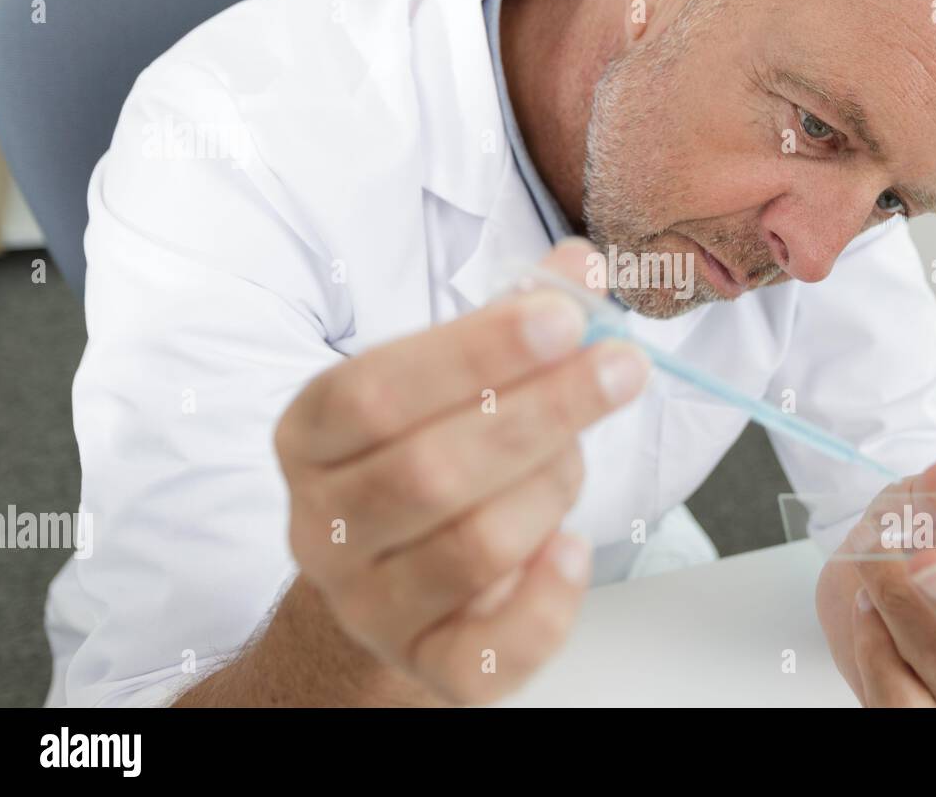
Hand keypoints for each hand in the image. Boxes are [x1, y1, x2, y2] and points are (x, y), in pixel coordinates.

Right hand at [274, 239, 649, 704]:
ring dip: (551, 490)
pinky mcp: (429, 665)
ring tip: (576, 458)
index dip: (474, 352)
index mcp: (313, 435)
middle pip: (429, 473)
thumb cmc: (428, 459)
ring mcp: (370, 604)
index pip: (374, 390)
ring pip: (474, 549)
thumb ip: (511, 322)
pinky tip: (572, 548)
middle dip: (542, 412)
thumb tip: (580, 269)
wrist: (389, 585)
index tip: (564, 317)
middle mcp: (324, 524)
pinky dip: (550, 598)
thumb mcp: (453, 382)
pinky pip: (496, 648)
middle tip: (622, 367)